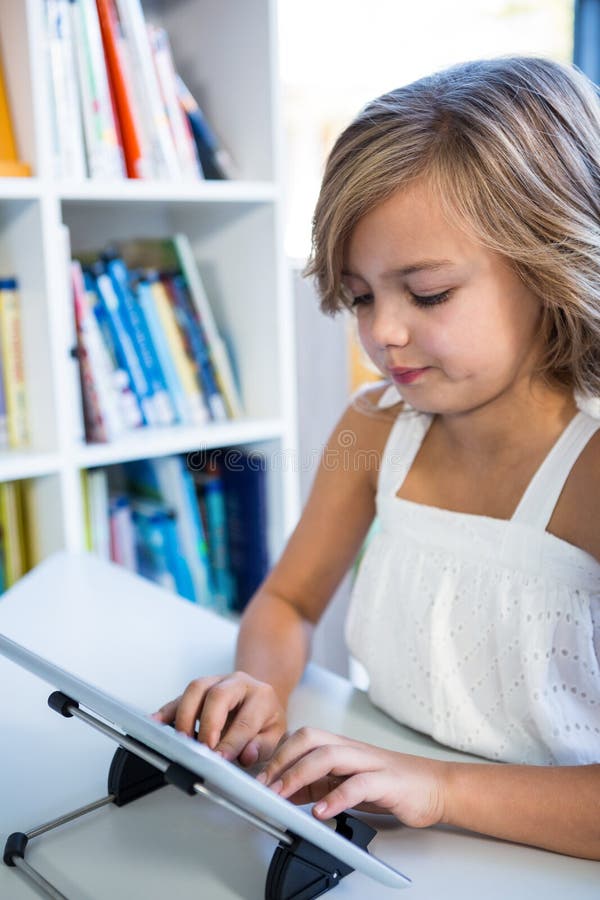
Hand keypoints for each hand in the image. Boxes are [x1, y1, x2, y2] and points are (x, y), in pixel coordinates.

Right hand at [152, 671, 286, 765]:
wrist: (258, 697)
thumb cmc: (263, 717)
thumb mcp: (273, 734)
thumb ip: (262, 746)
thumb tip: (246, 754)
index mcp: (261, 696)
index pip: (245, 720)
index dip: (232, 742)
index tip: (221, 759)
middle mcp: (237, 683)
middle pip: (218, 696)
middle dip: (208, 725)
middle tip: (203, 749)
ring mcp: (216, 682)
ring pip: (196, 689)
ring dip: (186, 716)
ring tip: (183, 741)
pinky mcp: (199, 689)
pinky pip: (180, 696)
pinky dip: (167, 710)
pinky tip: (156, 722)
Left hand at [257, 727, 447, 826]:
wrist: (435, 786)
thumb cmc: (392, 783)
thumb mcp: (347, 781)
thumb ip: (319, 783)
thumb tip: (286, 790)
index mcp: (341, 747)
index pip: (301, 738)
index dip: (277, 754)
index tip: (259, 778)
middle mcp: (352, 749)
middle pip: (310, 738)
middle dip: (282, 759)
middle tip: (264, 785)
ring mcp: (369, 762)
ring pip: (329, 755)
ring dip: (300, 774)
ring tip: (282, 796)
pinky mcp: (387, 781)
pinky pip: (358, 784)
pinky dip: (337, 797)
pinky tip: (322, 811)